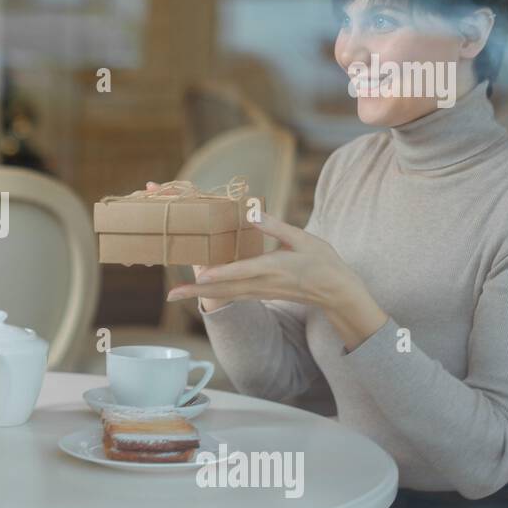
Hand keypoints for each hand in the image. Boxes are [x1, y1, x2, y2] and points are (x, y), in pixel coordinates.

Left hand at [165, 211, 387, 349]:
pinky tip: (198, 290)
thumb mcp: (304, 239)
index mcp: (274, 268)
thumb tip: (252, 211)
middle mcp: (263, 284)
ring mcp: (260, 292)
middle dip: (196, 292)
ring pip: (224, 295)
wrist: (337, 293)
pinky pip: (232, 295)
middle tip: (170, 295)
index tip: (201, 274)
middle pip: (224, 290)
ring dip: (199, 295)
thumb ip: (276, 227)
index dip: (221, 273)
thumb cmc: (323, 262)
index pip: (243, 271)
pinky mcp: (260, 294)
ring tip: (175, 294)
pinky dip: (213, 293)